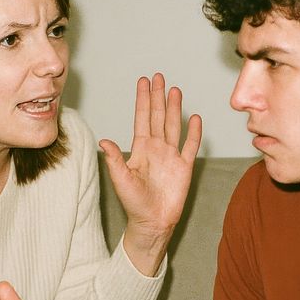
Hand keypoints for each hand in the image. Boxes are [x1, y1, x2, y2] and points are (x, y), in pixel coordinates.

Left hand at [101, 73, 201, 273]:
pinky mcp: (184, 167)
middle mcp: (156, 148)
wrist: (152, 222)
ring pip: (174, 126)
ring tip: (175, 90)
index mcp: (140, 148)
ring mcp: (171, 156)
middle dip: (158, 96)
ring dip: (174, 108)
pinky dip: (194, 132)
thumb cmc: (134, 203)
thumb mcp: (121, 179)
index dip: (143, 100)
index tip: (144, 82)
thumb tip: (104, 141)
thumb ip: (115, 159)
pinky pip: (190, 146)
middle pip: (158, 116)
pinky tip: (195, 118)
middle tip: (159, 76)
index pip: (142, 118)